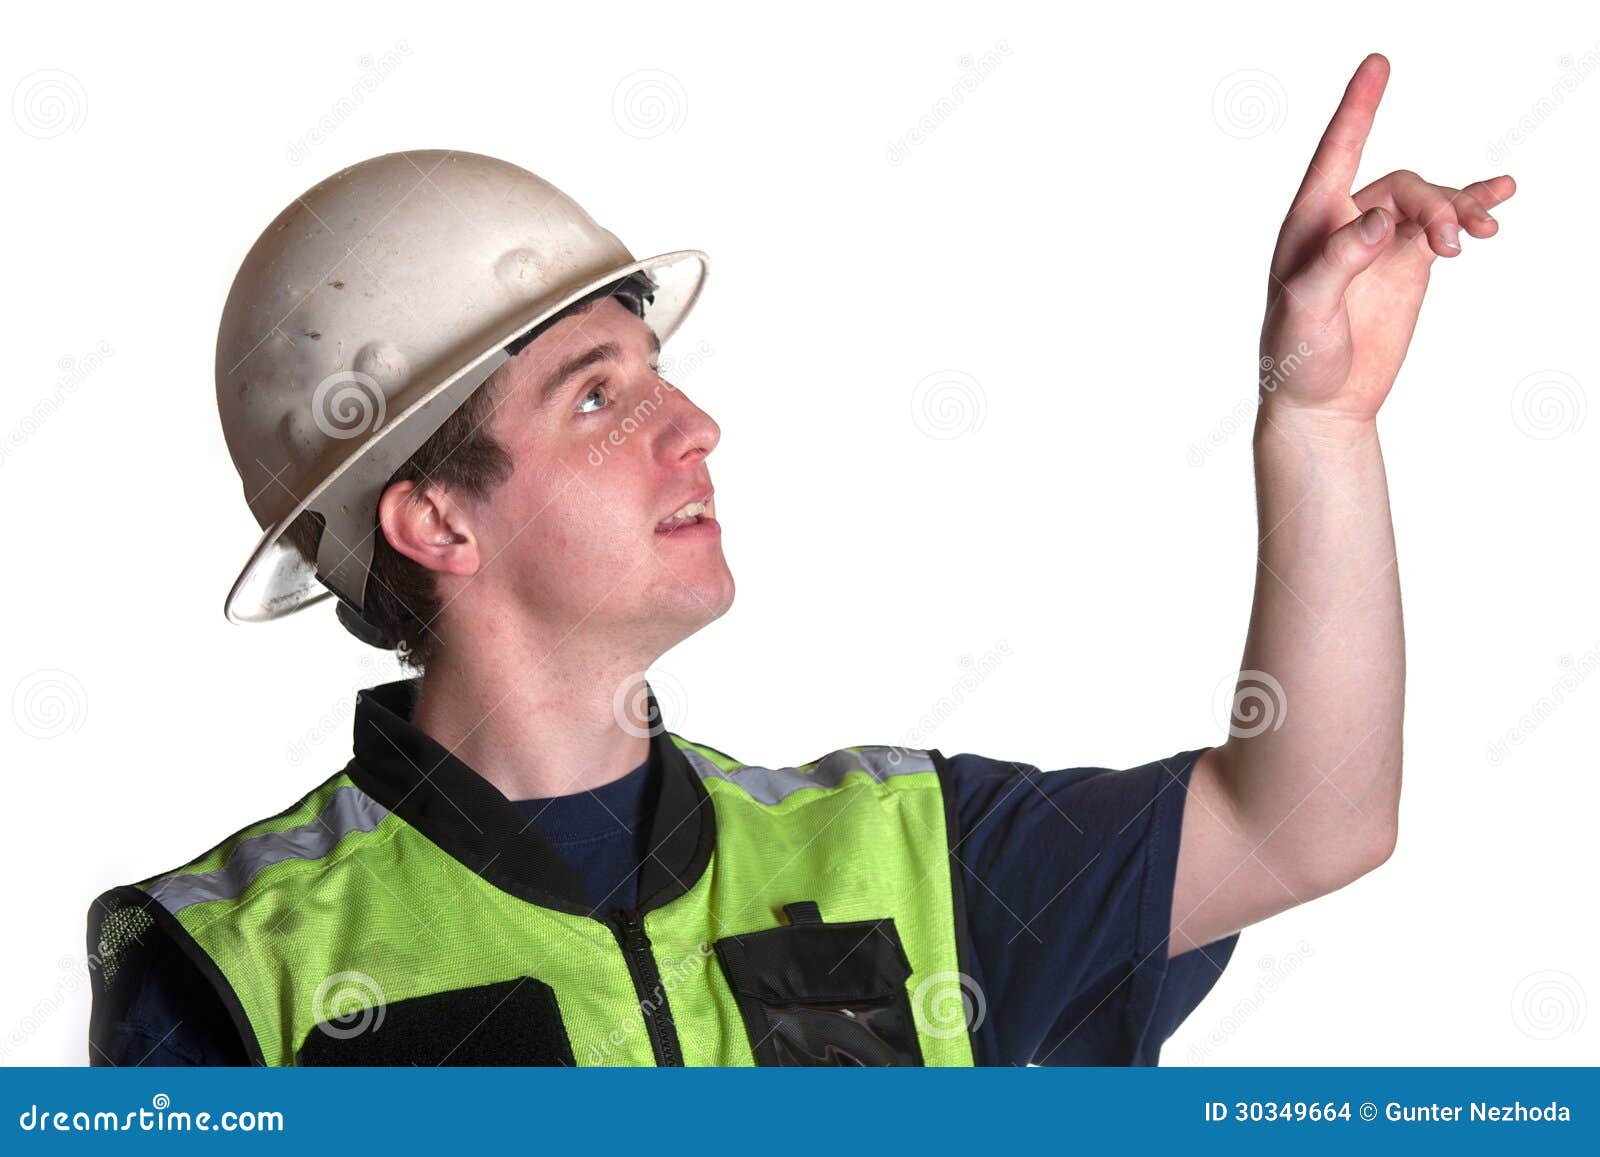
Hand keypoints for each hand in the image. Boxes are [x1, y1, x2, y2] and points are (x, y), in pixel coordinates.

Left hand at [1259, 53, 1515, 422]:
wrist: (1322, 404)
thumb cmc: (1296, 359)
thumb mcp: (1305, 312)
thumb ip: (1337, 262)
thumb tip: (1378, 218)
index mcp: (1309, 225)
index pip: (1335, 154)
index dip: (1358, 108)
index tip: (1377, 64)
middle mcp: (1344, 224)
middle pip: (1403, 186)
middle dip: (1435, 204)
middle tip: (1455, 241)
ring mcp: (1379, 241)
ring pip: (1428, 202)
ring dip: (1458, 210)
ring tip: (1480, 236)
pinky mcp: (1406, 263)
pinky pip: (1444, 223)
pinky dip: (1473, 207)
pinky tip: (1502, 196)